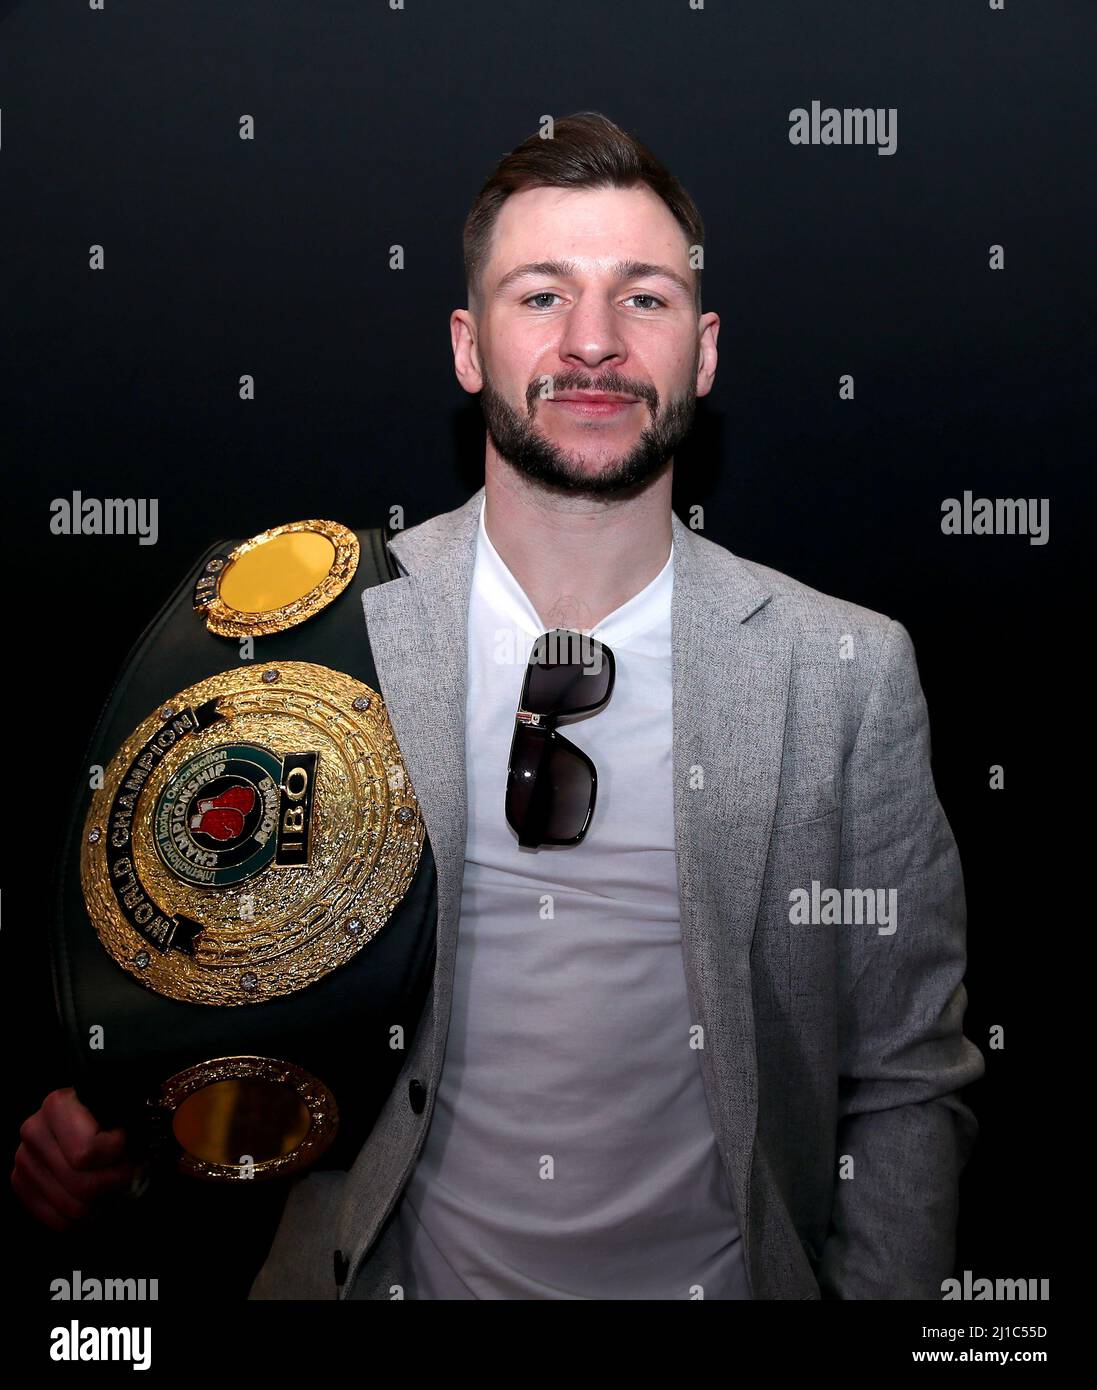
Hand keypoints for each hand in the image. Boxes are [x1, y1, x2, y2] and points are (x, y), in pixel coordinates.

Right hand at [11, 1087, 136, 1229]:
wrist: (88, 1114)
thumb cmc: (114, 1113)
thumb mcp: (127, 1108)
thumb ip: (134, 1124)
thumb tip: (142, 1162)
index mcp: (58, 1104)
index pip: (88, 1153)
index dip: (116, 1155)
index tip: (127, 1144)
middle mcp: (34, 1130)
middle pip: (82, 1186)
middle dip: (114, 1184)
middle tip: (128, 1173)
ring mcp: (24, 1158)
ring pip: (72, 1208)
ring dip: (102, 1203)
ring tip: (114, 1185)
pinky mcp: (20, 1182)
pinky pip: (58, 1220)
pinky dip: (84, 1216)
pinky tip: (95, 1197)